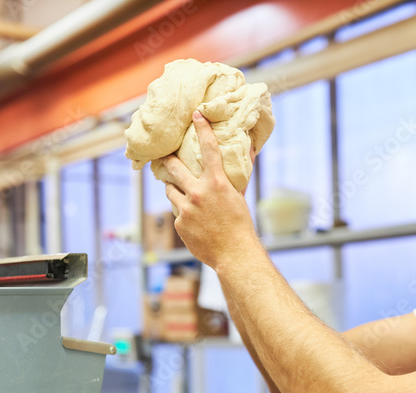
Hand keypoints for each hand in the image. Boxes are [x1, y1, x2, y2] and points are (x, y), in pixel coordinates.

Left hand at [158, 111, 261, 270]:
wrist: (233, 254)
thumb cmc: (241, 224)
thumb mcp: (240, 196)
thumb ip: (240, 174)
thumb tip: (251, 150)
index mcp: (216, 183)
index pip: (209, 149)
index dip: (202, 129)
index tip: (196, 115)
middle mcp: (198, 193)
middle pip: (174, 168)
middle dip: (167, 161)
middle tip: (164, 157)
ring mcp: (186, 209)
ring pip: (170, 191)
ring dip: (174, 189)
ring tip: (180, 192)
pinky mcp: (179, 224)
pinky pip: (176, 212)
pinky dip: (182, 213)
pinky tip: (193, 221)